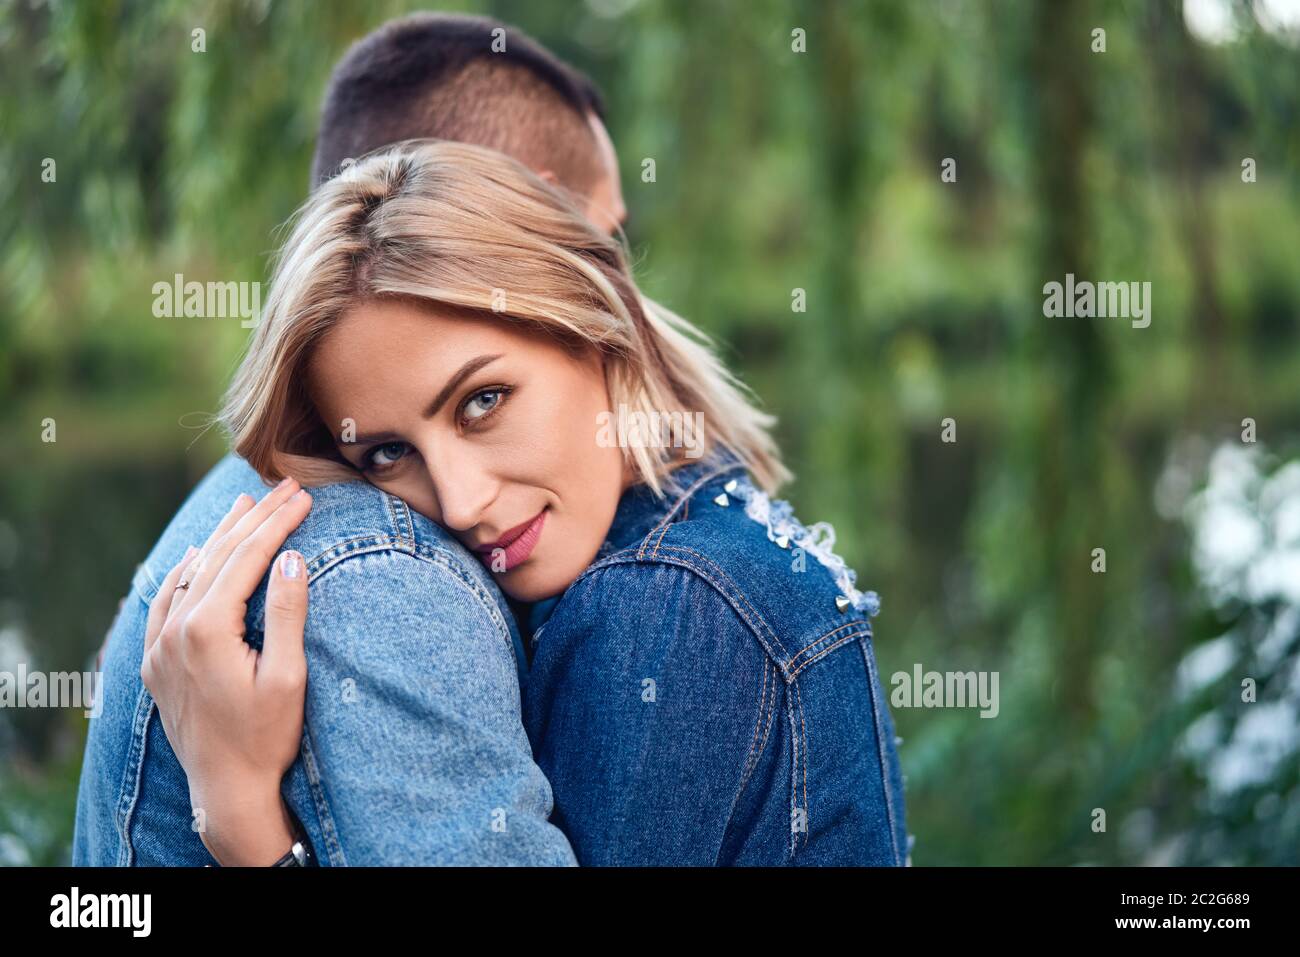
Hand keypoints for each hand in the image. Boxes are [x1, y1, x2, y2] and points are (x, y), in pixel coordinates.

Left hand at [140, 477, 312, 864]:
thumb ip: (286, 614)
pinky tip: (198, 555)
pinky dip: (185, 573)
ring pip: (190, 574)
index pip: (248, 559)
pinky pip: (164, 602)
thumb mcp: (288, 676)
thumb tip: (290, 558)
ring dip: (220, 538)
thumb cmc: (265, 736)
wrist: (227, 789)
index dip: (279, 524)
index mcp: (207, 629)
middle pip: (219, 558)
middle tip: (284, 488)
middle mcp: (175, 631)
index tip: (304, 497)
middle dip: (255, 519)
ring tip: (246, 506)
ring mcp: (160, 646)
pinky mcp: (156, 662)